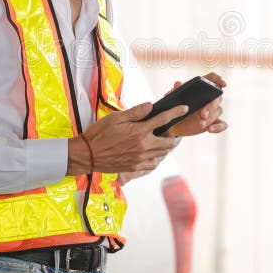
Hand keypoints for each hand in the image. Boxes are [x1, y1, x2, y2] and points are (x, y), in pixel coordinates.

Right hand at [67, 102, 187, 174]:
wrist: (87, 155)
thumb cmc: (99, 134)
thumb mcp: (116, 117)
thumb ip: (136, 112)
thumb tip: (151, 106)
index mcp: (139, 131)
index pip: (163, 119)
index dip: (176, 112)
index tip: (185, 109)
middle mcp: (143, 146)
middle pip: (169, 142)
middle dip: (173, 135)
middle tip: (170, 131)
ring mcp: (140, 158)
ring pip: (162, 153)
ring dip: (165, 146)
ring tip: (161, 140)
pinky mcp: (135, 167)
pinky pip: (152, 163)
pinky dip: (155, 157)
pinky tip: (149, 152)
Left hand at [165, 72, 227, 137]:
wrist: (173, 123)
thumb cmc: (174, 106)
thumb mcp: (171, 98)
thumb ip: (175, 91)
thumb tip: (178, 83)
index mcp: (201, 87)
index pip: (213, 78)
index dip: (219, 79)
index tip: (223, 84)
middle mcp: (210, 97)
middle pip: (217, 98)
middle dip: (211, 106)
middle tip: (203, 114)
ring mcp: (213, 110)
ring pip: (218, 111)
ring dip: (210, 118)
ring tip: (200, 124)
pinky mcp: (214, 122)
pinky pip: (222, 124)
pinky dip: (218, 127)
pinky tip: (210, 129)